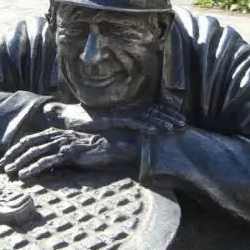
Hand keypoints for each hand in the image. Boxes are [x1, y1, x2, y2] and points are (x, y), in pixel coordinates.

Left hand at [0, 127, 136, 179]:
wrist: (112, 146)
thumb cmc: (92, 149)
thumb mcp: (70, 149)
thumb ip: (57, 153)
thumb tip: (43, 164)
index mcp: (55, 134)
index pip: (30, 139)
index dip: (15, 149)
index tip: (5, 159)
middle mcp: (56, 136)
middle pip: (28, 144)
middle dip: (13, 155)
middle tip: (2, 166)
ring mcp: (62, 144)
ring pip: (35, 152)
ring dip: (20, 162)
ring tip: (10, 172)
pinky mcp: (69, 153)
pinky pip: (47, 161)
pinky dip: (34, 168)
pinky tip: (25, 175)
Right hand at [41, 102, 186, 134]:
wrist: (65, 118)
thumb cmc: (84, 126)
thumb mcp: (106, 128)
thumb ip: (120, 131)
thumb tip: (133, 140)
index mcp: (124, 110)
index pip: (149, 111)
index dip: (165, 114)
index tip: (179, 120)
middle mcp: (123, 109)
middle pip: (152, 111)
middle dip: (169, 116)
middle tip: (184, 123)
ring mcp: (118, 112)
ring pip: (145, 116)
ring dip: (162, 121)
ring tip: (176, 127)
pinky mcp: (111, 118)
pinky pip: (132, 121)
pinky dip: (146, 125)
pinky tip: (157, 130)